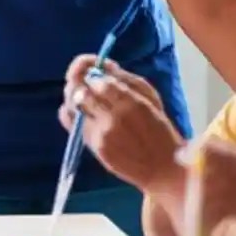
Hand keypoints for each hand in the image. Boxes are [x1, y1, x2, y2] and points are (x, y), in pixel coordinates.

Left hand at [63, 61, 182, 191]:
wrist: (164, 168)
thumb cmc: (160, 130)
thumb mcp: (152, 98)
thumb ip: (126, 80)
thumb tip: (101, 67)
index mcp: (132, 104)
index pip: (98, 82)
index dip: (93, 72)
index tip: (97, 71)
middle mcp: (114, 119)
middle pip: (79, 92)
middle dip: (80, 82)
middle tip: (86, 81)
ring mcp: (102, 135)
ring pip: (71, 107)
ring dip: (75, 97)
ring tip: (85, 95)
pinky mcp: (95, 148)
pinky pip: (72, 125)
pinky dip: (72, 113)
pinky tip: (80, 110)